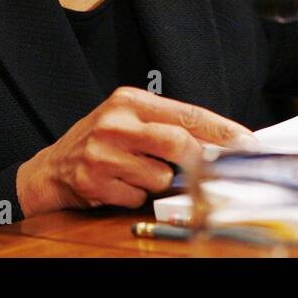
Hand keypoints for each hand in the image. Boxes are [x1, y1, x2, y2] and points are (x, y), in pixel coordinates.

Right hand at [15, 87, 256, 216]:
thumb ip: (168, 127)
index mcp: (129, 100)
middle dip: (197, 161)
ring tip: (135, 173)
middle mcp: (116, 122)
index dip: (221, 130)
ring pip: (160, 176)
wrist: (51, 168)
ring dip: (157, 182)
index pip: (187, 113)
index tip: (246, 142)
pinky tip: (118, 186)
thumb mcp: (130, 121)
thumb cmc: (100, 143)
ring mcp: (103, 152)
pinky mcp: (94, 180)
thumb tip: (219, 145)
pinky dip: (135, 196)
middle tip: (206, 170)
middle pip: (177, 142)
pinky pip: (138, 196)